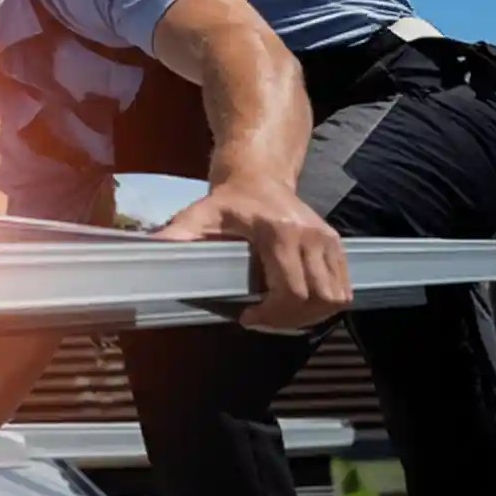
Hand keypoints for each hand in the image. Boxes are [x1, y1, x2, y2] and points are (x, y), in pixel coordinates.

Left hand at [156, 178, 352, 330]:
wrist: (259, 175)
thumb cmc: (229, 200)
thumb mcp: (200, 214)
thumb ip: (180, 234)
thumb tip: (152, 251)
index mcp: (280, 233)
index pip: (291, 292)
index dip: (273, 315)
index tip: (247, 317)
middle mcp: (311, 237)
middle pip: (316, 300)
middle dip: (288, 320)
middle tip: (263, 318)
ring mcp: (328, 241)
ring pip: (335, 298)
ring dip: (309, 315)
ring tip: (280, 313)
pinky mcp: (336, 245)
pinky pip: (343, 288)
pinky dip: (323, 304)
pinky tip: (296, 301)